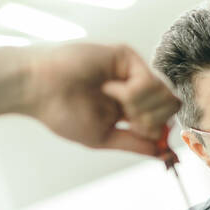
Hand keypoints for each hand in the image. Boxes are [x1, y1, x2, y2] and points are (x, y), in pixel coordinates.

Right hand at [22, 43, 180, 161]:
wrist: (39, 89)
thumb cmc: (62, 113)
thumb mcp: (104, 137)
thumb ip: (134, 143)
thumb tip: (162, 153)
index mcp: (128, 108)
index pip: (162, 119)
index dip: (158, 132)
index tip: (141, 136)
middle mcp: (133, 87)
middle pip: (170, 107)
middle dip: (151, 121)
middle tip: (126, 119)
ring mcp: (131, 70)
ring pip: (165, 94)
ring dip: (140, 107)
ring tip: (113, 101)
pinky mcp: (126, 56)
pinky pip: (149, 81)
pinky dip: (131, 93)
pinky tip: (108, 88)